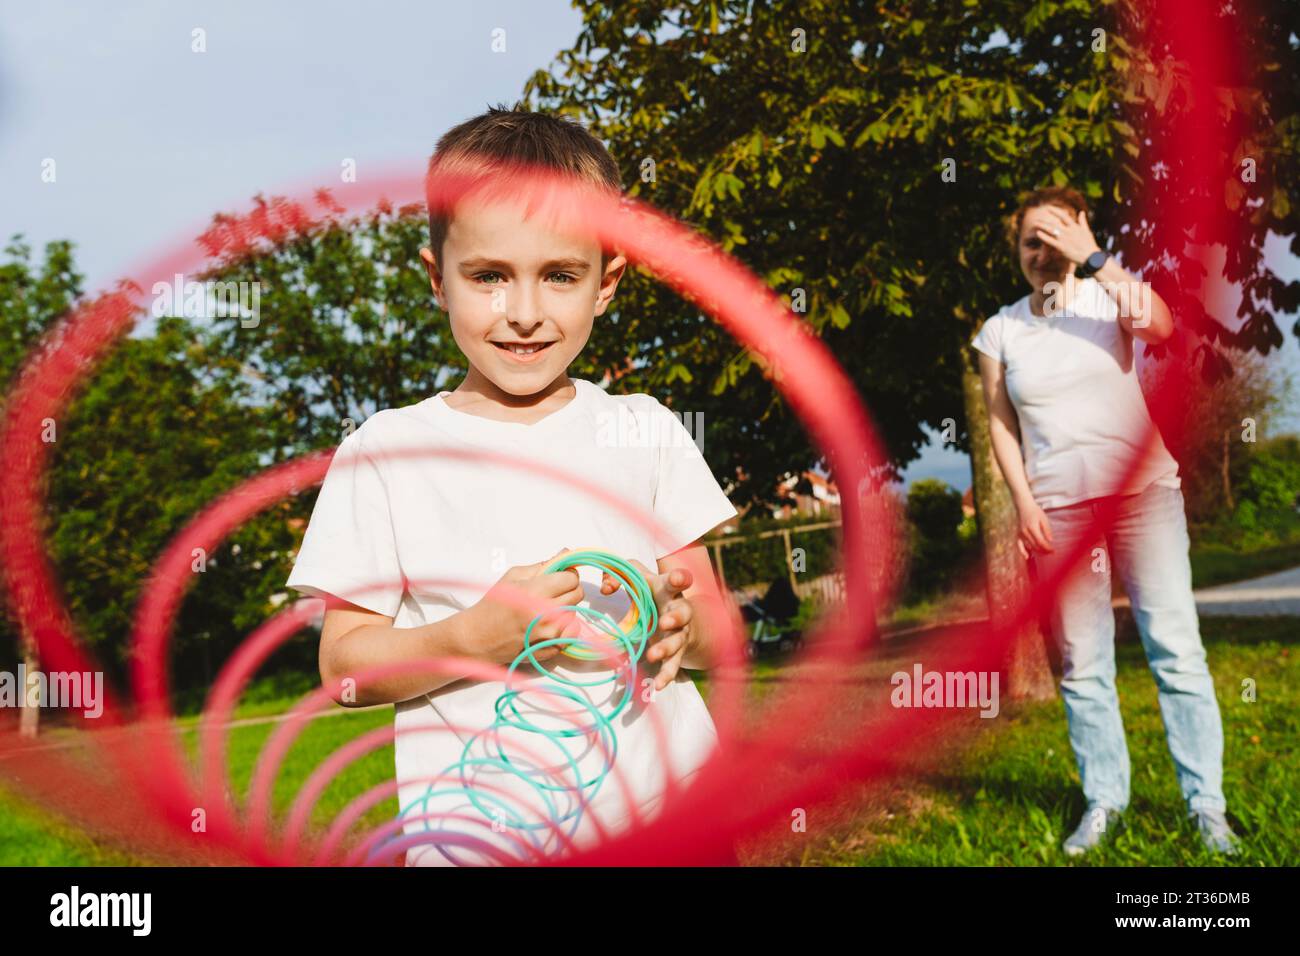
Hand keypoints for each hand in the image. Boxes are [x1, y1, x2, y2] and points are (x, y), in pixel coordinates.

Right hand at [462, 548, 585, 665]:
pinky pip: (571, 633)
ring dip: (564, 610)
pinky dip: (563, 628)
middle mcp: (546, 614)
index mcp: (535, 592)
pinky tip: (546, 625)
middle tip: (551, 592)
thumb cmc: (493, 605)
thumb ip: (543, 565)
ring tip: (543, 611)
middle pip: (577, 594)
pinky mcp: (551, 649)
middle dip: (567, 589)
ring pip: (574, 613)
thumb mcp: (513, 577)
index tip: (558, 576)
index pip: (571, 578)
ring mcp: (550, 634)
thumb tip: (566, 553)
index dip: (566, 574)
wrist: (478, 637)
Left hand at [600, 559, 694, 690]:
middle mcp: (679, 611)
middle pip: (683, 612)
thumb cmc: (652, 593)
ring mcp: (680, 633)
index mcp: (669, 590)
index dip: (680, 578)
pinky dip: (666, 676)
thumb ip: (619, 575)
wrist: (675, 617)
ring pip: (678, 641)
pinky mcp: (676, 653)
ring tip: (652, 655)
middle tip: (664, 622)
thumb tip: (604, 588)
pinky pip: (673, 665)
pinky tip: (657, 686)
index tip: (678, 579)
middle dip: (676, 617)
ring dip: (666, 648)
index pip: (678, 580)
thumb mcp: (638, 580)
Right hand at [1014, 500, 1054, 558]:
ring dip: (1037, 551)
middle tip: (1051, 552)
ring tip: (1045, 553)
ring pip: (1029, 546)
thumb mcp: (1044, 519)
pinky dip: (1022, 551)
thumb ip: (1047, 530)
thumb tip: (1050, 541)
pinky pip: (1019, 545)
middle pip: (1035, 546)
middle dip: (1044, 550)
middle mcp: (1025, 532)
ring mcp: (1020, 533)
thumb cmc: (1035, 511)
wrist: (1024, 506)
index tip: (1053, 551)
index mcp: (1032, 527)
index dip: (1047, 548)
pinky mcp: (1018, 534)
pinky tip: (1027, 557)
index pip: (1041, 542)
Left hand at [1035, 207, 1101, 266]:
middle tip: (1036, 218)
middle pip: (1054, 223)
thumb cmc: (1089, 244)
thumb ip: (1082, 221)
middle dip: (1045, 220)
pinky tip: (1038, 233)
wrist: (1091, 256)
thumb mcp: (1086, 230)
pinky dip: (1044, 237)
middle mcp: (1068, 231)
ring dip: (1043, 226)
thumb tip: (1081, 212)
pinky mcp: (1062, 247)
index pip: (1063, 216)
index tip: (1048, 208)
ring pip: (1051, 230)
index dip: (1055, 211)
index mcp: (1074, 226)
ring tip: (1035, 223)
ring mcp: (1065, 239)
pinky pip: (1051, 241)